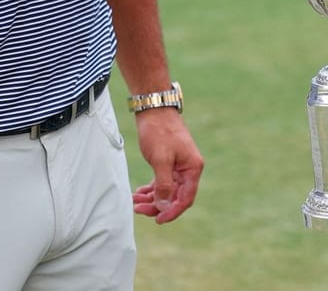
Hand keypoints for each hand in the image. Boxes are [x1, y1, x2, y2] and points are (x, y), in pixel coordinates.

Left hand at [130, 108, 202, 223]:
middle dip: (157, 205)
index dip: (172, 211)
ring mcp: (179, 166)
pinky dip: (151, 189)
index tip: (158, 220)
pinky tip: (139, 193)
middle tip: (138, 209)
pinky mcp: (168, 162)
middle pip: (175, 196)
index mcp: (192, 168)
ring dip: (152, 198)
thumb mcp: (160, 159)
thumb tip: (164, 206)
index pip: (185, 198)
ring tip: (134, 202)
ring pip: (167, 190)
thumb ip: (163, 184)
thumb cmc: (159, 131)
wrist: (153, 108)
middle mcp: (188, 169)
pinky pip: (161, 182)